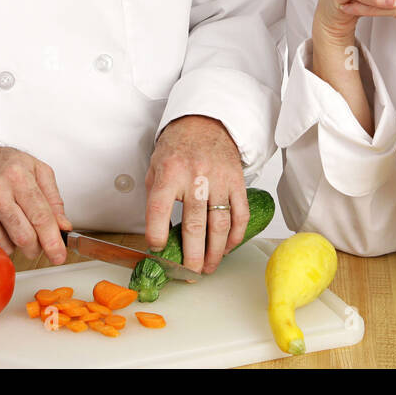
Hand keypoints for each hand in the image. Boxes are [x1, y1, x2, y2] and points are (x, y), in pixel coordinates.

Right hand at [0, 144, 71, 264]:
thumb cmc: (2, 164)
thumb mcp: (36, 169)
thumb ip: (53, 199)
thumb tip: (63, 227)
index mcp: (17, 177)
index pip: (40, 217)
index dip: (52, 241)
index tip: (59, 255)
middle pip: (24, 237)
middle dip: (35, 248)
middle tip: (37, 243)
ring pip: (6, 246)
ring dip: (16, 245)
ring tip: (14, 226)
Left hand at [145, 116, 247, 273]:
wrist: (205, 122)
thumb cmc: (178, 147)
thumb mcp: (156, 166)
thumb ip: (155, 197)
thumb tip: (156, 233)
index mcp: (170, 173)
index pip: (160, 209)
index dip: (157, 234)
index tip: (157, 249)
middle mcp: (195, 177)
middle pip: (194, 224)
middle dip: (192, 255)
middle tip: (190, 272)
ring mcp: (219, 180)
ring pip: (219, 224)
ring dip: (215, 252)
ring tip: (209, 267)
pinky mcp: (236, 182)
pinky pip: (239, 214)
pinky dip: (235, 235)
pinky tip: (228, 247)